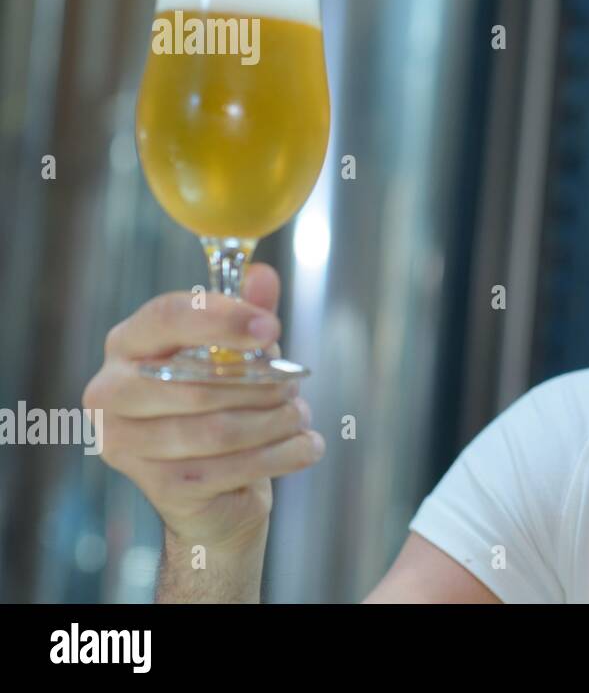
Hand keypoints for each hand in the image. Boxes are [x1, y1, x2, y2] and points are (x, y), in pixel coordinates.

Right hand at [84, 264, 324, 551]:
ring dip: (275, 422)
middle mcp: (110, 392)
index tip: (272, 328)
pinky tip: (304, 446)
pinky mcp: (157, 487)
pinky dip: (282, 455)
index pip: (167, 317)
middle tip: (295, 386)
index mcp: (128, 343)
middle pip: (197, 383)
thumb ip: (249, 311)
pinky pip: (231, 468)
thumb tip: (262, 274)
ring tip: (299, 416)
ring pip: (218, 430)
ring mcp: (125, 443)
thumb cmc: (222, 402)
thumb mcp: (240, 351)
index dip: (222, 319)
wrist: (214, 487)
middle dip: (262, 386)